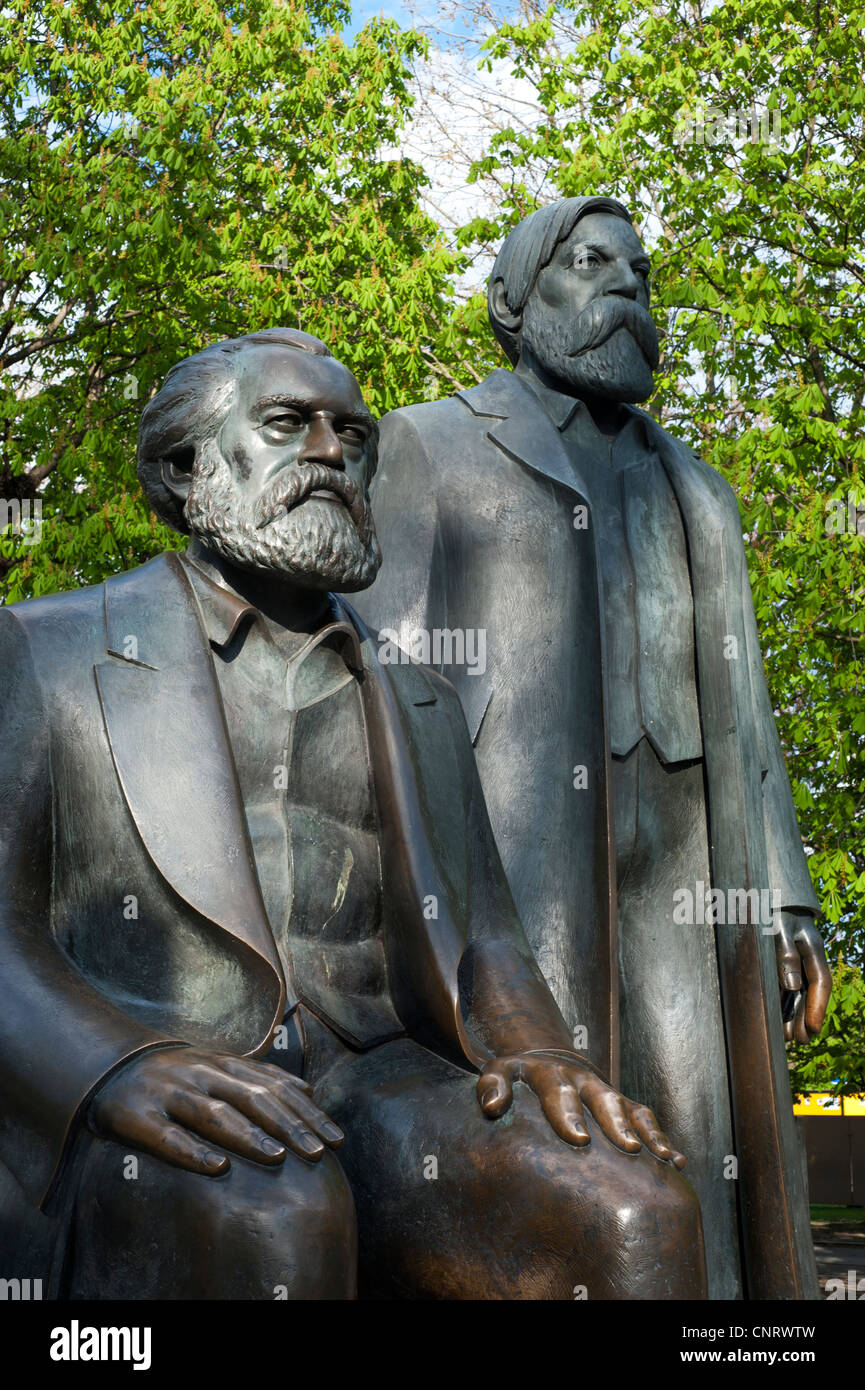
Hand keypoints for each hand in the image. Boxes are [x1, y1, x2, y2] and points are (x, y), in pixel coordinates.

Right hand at [89, 1046, 343, 1175]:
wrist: (110, 1067)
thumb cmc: (177, 1074)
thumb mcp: (219, 1066)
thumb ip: (260, 1077)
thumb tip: (308, 1089)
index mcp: (223, 1064)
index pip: (274, 1087)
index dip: (306, 1112)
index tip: (335, 1138)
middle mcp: (200, 1074)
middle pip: (252, 1099)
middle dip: (288, 1125)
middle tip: (318, 1152)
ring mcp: (169, 1093)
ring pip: (214, 1114)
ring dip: (248, 1135)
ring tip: (277, 1156)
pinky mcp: (137, 1115)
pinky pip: (167, 1137)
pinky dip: (192, 1152)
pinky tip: (216, 1168)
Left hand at [477, 1050, 685, 1167]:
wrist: (547, 1056)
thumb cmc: (521, 1077)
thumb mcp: (500, 1071)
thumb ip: (492, 1085)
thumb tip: (491, 1107)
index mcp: (551, 1074)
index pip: (559, 1093)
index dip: (569, 1114)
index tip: (579, 1139)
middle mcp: (583, 1081)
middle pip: (602, 1100)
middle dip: (615, 1124)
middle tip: (628, 1148)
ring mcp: (605, 1092)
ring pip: (630, 1109)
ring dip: (647, 1132)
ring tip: (662, 1157)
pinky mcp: (621, 1103)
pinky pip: (645, 1117)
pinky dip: (662, 1138)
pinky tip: (675, 1162)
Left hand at [774, 910, 831, 1043]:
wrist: (758, 890)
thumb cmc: (768, 906)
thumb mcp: (777, 927)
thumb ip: (785, 954)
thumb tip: (791, 987)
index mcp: (812, 946)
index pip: (820, 981)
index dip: (818, 1007)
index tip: (813, 1030)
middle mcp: (805, 955)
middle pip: (809, 992)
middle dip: (805, 1018)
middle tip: (798, 1041)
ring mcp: (793, 957)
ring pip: (797, 991)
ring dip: (793, 1014)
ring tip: (786, 1037)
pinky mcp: (778, 958)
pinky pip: (783, 984)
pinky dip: (781, 1001)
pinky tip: (775, 1017)